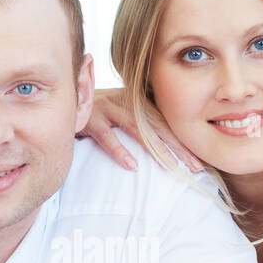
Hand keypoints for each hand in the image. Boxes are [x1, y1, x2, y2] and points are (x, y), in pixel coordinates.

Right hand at [76, 87, 202, 172]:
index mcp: (136, 101)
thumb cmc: (93, 111)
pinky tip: (132, 166)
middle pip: (158, 125)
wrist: (63, 95)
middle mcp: (125, 101)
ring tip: (172, 167)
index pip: (165, 122)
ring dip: (157, 149)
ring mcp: (107, 108)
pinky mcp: (90, 119)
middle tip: (195, 167)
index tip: (199, 161)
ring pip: (137, 129)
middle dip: (178, 147)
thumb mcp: (119, 112)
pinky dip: (120, 151)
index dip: (183, 141)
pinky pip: (107, 136)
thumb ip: (138, 123)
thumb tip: (163, 147)